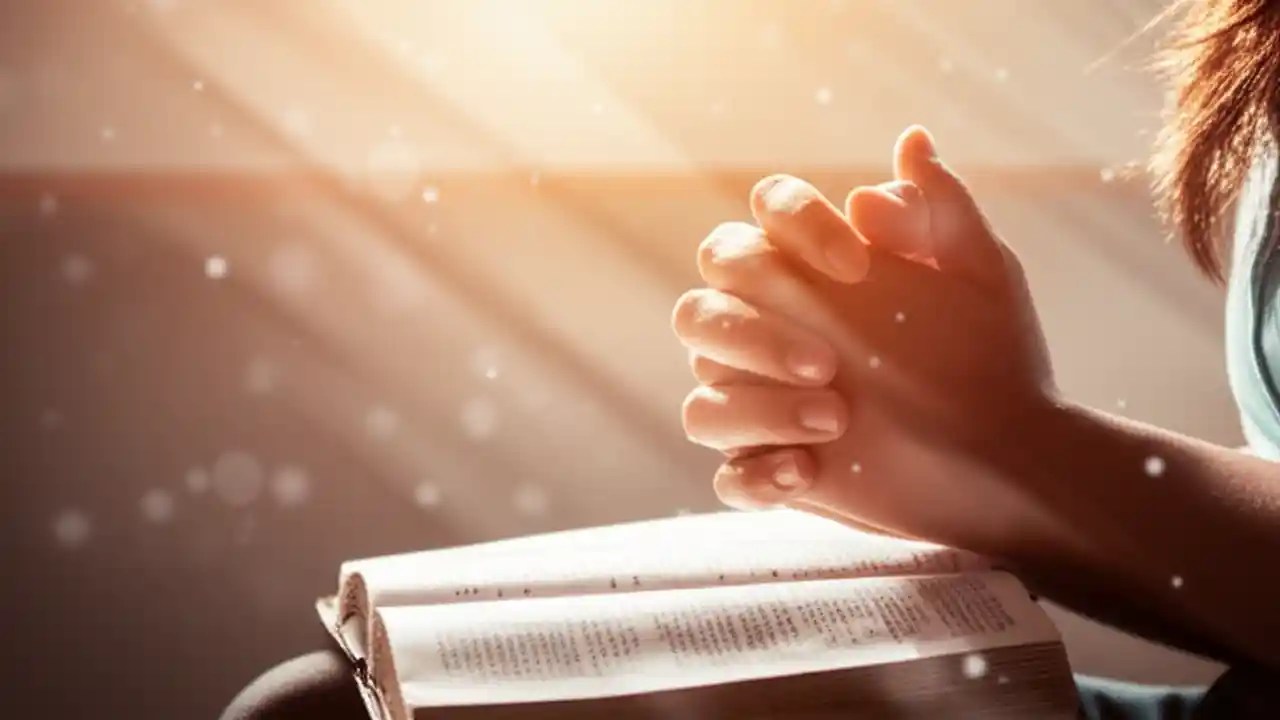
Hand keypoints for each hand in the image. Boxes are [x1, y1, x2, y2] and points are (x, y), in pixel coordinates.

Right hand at [674, 126, 1057, 553]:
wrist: (1010, 457)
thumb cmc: (992, 354)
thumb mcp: (981, 275)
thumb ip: (942, 209)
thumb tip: (911, 143)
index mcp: (807, 271)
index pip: (764, 218)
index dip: (796, 229)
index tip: (858, 268)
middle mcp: (769, 330)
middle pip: (700, 309)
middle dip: (751, 332)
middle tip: (828, 362)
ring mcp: (763, 403)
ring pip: (703, 398)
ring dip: (755, 407)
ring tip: (834, 420)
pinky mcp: (771, 470)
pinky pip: (727, 474)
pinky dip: (753, 474)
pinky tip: (805, 472)